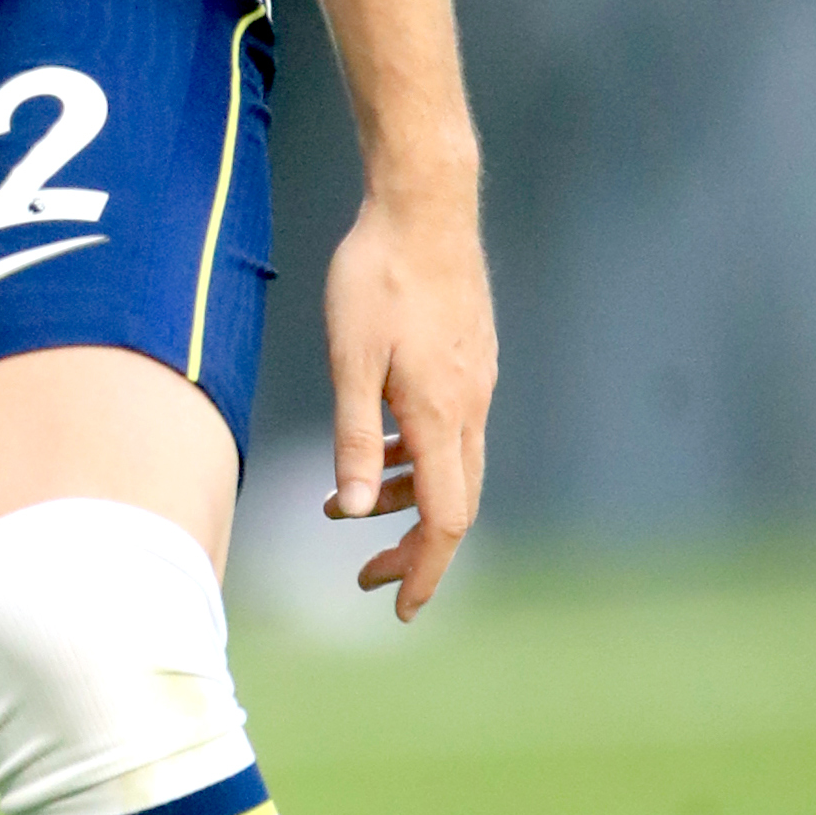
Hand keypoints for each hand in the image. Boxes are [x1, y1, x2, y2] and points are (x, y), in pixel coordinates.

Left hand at [317, 183, 494, 618]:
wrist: (424, 206)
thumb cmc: (376, 277)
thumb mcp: (349, 361)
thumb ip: (352, 439)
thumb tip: (350, 511)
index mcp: (442, 416)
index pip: (445, 519)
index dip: (424, 569)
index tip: (401, 608)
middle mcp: (469, 407)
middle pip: (452, 503)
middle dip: (411, 548)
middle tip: (364, 576)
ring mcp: (475, 383)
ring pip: (447, 465)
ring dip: (400, 496)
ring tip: (341, 507)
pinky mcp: (469, 361)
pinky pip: (447, 430)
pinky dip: (411, 455)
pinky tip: (372, 446)